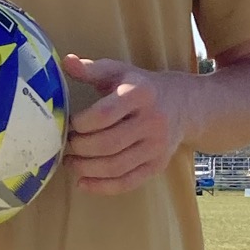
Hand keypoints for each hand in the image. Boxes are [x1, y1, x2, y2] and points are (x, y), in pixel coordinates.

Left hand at [63, 54, 188, 193]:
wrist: (183, 105)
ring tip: (70, 162)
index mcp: (140, 93)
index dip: (80, 123)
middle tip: (66, 145)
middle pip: (108, 144)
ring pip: (116, 166)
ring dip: (86, 168)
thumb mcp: (119, 71)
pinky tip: (83, 182)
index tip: (69, 123)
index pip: (105, 114)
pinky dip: (102, 187)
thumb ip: (91, 68)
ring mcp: (157, 146)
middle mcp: (152, 121)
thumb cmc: (140, 87)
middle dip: (80, 148)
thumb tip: (66, 61)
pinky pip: (128, 182)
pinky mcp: (158, 165)